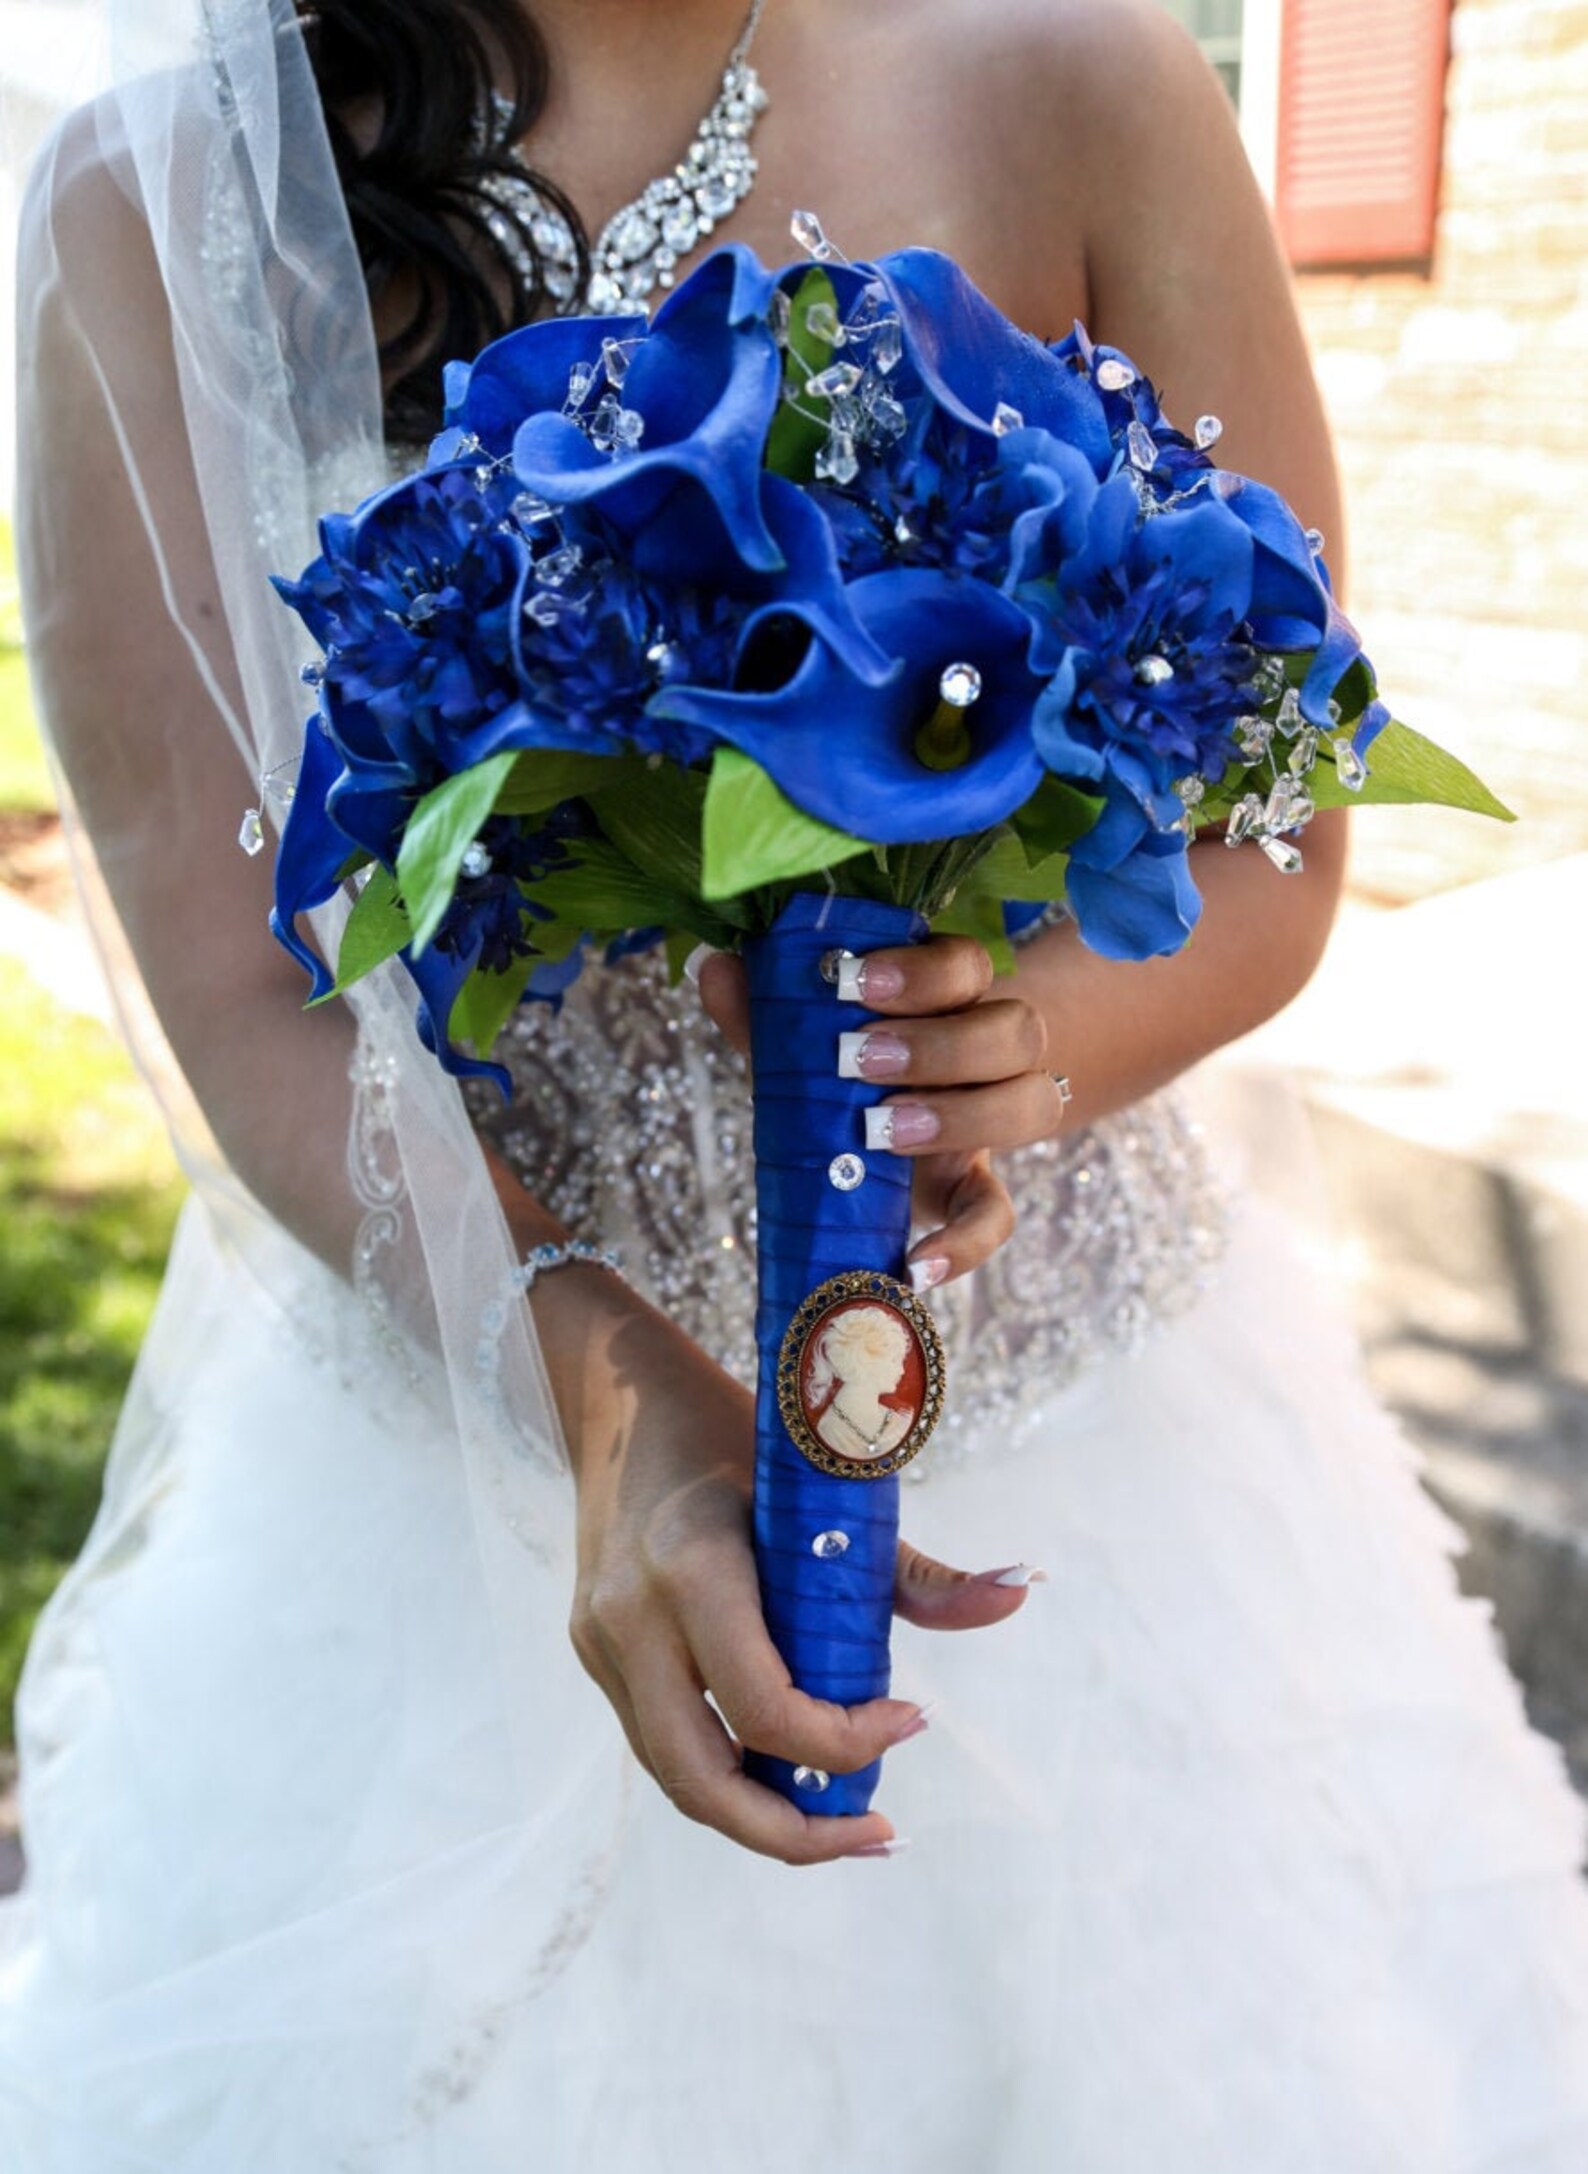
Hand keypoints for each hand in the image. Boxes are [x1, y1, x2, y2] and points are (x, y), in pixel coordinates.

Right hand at [560, 1286, 1039, 1863]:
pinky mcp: (593, 1653)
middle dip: (794, 1834)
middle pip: (703, 1781)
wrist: (622, 1396)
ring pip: (675, 1778)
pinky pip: (659, 1742)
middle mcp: (632, 1619)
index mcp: (692, 1569)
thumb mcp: (823, 1487)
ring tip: (842, 1822)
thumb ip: (916, 1566)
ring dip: (758, 1817)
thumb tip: (1022, 1590)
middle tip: (879, 1836)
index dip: (847, 1743)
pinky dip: (724, 1773)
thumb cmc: (741, 1436)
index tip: (914, 1721)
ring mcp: (600, 1643)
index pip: (767, 1709)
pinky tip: (786, 1772)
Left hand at [696, 936, 1067, 1287]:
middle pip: (1016, 1030)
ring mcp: (992, 1120)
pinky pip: (999, 1214)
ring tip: (880, 1132)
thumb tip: (714, 969)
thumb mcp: (799, 1042)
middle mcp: (988, 1052)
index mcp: (948, 998)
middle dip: (940, 1044)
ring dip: (962, 1117)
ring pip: (1031, 1104)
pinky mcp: (977, 1188)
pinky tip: (915, 1263)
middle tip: (858, 1061)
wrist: (868, 1148)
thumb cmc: (836, 1075)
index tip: (854, 984)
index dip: (923, 972)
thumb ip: (761, 1009)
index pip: (966, 966)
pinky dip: (965, 1244)